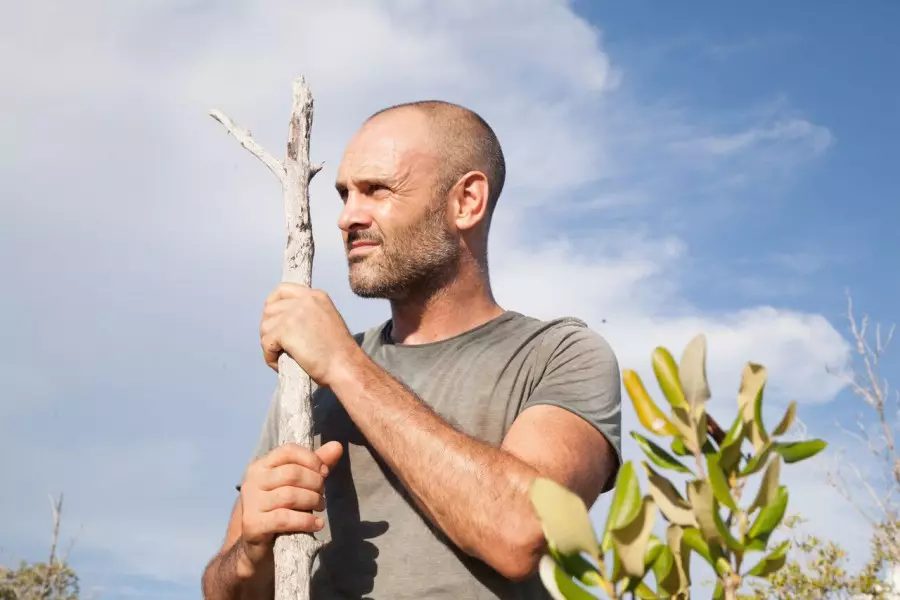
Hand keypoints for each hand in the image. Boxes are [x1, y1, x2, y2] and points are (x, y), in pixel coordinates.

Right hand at [239, 441, 343, 566]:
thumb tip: (337, 446)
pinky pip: (285, 518)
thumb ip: (315, 465)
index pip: (288, 451)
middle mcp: (252, 481)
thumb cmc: (281, 510)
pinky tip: (317, 524)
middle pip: (292, 473)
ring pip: (290, 495)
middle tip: (322, 495)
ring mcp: (251, 503)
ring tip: (320, 507)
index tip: (324, 472)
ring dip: (313, 501)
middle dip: (315, 483)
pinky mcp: (253, 524)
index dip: (311, 459)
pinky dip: (306, 521)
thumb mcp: (298, 486)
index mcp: (261, 466)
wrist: (257, 548)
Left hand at [259, 283, 360, 384]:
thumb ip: (307, 314)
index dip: (273, 304)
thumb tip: (282, 319)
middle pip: (270, 309)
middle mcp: (304, 300)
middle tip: (278, 344)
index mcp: (316, 296)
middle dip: (269, 327)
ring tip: (281, 356)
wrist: (345, 366)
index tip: (274, 320)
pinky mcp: (284, 331)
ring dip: (269, 343)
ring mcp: (293, 314)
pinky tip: (279, 363)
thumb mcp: (326, 320)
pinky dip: (269, 356)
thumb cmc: (339, 352)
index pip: (282, 290)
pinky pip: (265, 343)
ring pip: (265, 326)